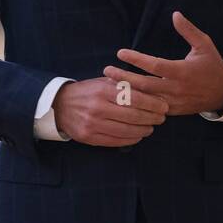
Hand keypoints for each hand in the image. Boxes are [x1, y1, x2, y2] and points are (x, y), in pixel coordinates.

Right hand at [53, 76, 167, 146]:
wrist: (59, 105)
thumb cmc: (87, 91)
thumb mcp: (103, 81)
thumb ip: (124, 84)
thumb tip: (152, 90)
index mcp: (103, 90)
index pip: (135, 98)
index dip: (153, 104)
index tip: (164, 106)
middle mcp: (98, 108)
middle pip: (133, 116)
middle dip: (152, 118)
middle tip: (162, 118)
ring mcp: (93, 124)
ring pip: (126, 130)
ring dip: (144, 130)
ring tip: (151, 127)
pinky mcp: (90, 137)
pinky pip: (116, 141)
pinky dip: (131, 139)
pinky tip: (138, 135)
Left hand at [103, 12, 222, 116]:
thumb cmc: (212, 65)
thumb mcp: (204, 44)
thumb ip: (188, 30)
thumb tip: (175, 14)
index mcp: (182, 71)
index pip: (154, 65)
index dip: (136, 59)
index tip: (120, 53)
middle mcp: (176, 88)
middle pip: (144, 85)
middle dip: (124, 78)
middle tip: (107, 70)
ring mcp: (174, 102)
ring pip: (146, 100)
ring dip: (128, 93)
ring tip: (110, 85)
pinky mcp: (174, 111)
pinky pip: (152, 109)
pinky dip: (138, 104)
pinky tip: (125, 98)